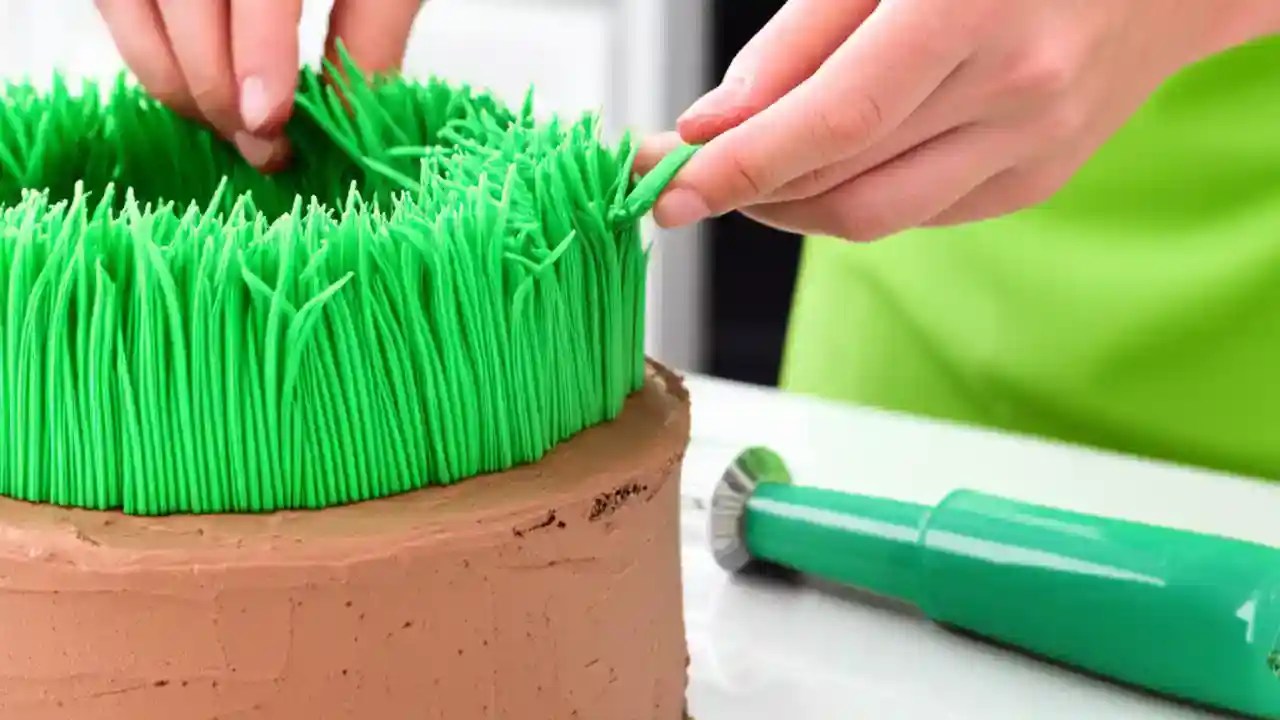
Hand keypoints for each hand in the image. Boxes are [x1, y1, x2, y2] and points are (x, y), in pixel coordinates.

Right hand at [95, 0, 425, 170]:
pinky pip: (117, 4)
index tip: (270, 120)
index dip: (255, 56)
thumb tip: (350, 120)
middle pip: (184, 6)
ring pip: (134, 13)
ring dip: (178, 85)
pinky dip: (152, 56)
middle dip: (219, 93)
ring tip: (233, 129)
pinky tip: (200, 88)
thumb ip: (370, 38)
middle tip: (266, 150)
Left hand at [640, 0, 1279, 240]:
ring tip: (753, 173)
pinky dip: (858, 199)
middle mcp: (1014, 88)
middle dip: (748, 190)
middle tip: (685, 179)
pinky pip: (922, 214)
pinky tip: (837, 166)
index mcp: (968, 9)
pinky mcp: (1039, 178)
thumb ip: (799, 38)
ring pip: (877, 217)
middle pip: (844, 182)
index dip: (738, 166)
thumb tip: (717, 122)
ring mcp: (1035, 144)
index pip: (830, 122)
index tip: (667, 187)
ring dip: (793, 207)